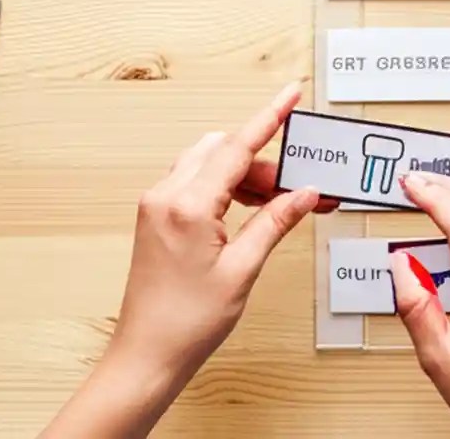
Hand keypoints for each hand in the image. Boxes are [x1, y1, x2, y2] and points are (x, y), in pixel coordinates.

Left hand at [42, 81, 336, 438]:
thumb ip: (275, 222)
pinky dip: (227, 188)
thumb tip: (304, 193)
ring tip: (280, 204)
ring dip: (247, 176)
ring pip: (210, 165)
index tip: (290, 94)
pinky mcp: (155, 217)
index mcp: (188, 206)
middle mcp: (165, 197)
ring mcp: (156, 206)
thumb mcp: (243, 270)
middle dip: (266, 162)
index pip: (237, 146)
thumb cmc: (187, 323)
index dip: (269, 117)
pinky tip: (251, 211)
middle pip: (224, 152)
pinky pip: (196, 184)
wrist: (146, 356)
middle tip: (300, 185)